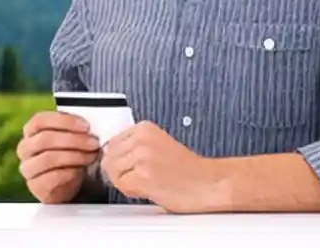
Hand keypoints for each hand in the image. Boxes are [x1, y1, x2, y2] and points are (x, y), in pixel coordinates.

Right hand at [17, 111, 100, 202]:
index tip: (86, 126)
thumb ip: (73, 129)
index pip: (41, 120)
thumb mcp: (68, 139)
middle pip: (45, 139)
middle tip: (93, 142)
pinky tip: (81, 170)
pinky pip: (52, 177)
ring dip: (75, 156)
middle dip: (73, 140)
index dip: (64, 121)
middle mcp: (25, 148)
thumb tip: (91, 124)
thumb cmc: (67, 156)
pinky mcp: (35, 185)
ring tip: (91, 156)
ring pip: (49, 158)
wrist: (63, 184)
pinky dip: (70, 172)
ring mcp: (28, 168)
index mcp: (31, 131)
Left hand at [100, 120, 227, 212]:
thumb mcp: (158, 146)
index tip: (135, 166)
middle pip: (109, 157)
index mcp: (145, 128)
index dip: (121, 159)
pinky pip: (122, 185)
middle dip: (121, 172)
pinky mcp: (144, 176)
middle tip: (141, 178)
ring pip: (113, 172)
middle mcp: (142, 139)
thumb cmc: (188, 170)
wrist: (210, 183)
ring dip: (126, 182)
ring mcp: (143, 157)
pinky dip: (131, 192)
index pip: (112, 143)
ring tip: (146, 183)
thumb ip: (134, 146)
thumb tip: (109, 155)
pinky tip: (149, 190)